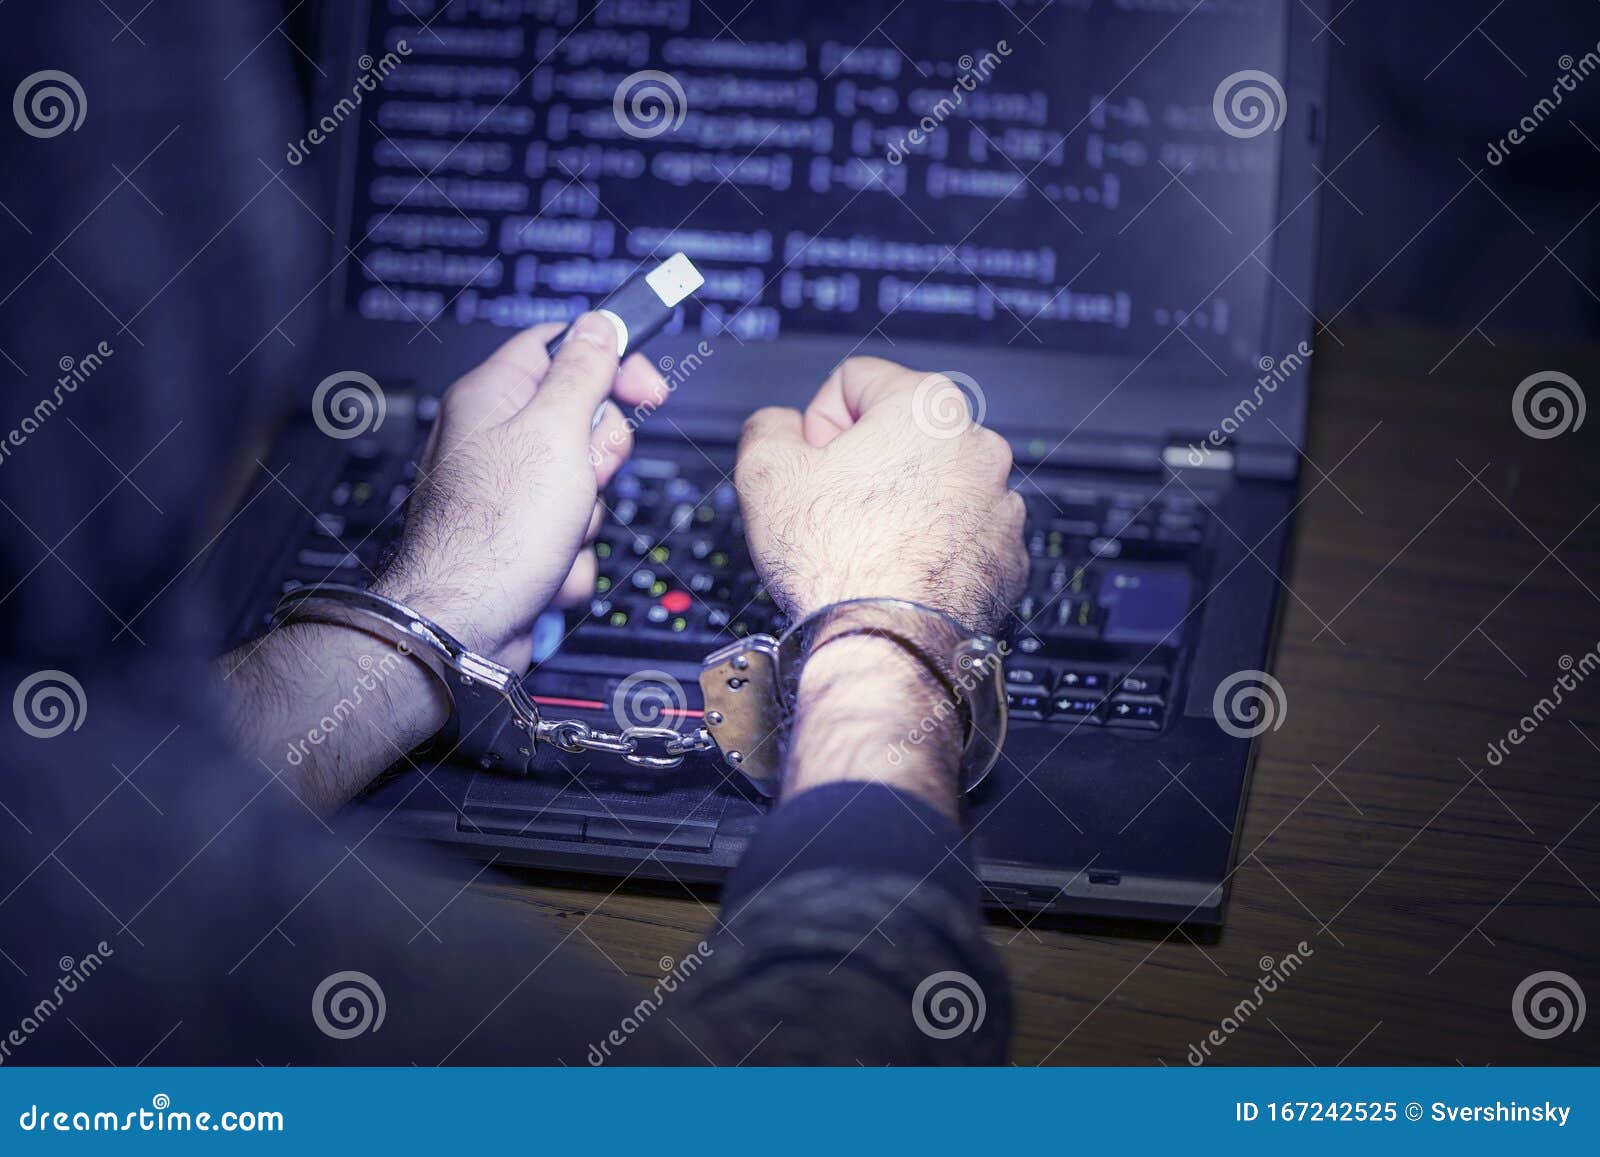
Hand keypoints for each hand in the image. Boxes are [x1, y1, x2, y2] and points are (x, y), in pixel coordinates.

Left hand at [376, 313, 668, 667]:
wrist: (465, 627)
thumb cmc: (495, 532)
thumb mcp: (556, 432)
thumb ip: (582, 371)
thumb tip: (598, 324)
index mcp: (493, 398)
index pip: (560, 347)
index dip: (610, 361)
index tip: (647, 385)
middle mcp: (494, 441)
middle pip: (583, 424)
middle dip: (600, 460)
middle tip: (584, 474)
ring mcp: (508, 495)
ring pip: (585, 488)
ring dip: (586, 518)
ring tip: (555, 533)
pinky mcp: (520, 543)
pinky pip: (573, 537)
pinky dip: (570, 558)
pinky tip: (544, 568)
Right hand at [735, 358, 1028, 816]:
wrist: (890, 644)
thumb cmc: (841, 563)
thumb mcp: (764, 473)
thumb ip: (768, 426)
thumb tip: (780, 428)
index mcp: (927, 405)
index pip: (853, 382)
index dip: (818, 424)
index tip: (813, 466)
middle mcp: (978, 445)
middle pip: (899, 436)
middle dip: (862, 466)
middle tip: (832, 512)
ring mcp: (1001, 504)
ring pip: (933, 487)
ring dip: (899, 507)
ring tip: (866, 547)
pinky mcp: (1008, 557)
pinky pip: (959, 536)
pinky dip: (931, 548)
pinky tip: (897, 573)